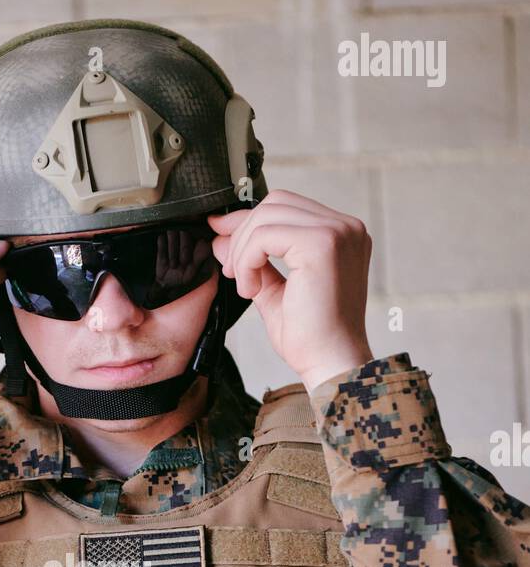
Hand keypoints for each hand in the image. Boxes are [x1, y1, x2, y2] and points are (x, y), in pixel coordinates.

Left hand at [207, 191, 373, 391]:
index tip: (220, 234)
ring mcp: (337, 232)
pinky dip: (248, 260)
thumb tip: (221, 238)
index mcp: (341, 236)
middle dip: (242, 234)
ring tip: (246, 287)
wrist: (330, 363)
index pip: (286, 207)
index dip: (248, 220)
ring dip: (243, 251)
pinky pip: (265, 235)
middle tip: (233, 272)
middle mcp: (345, 227)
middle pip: (275, 203)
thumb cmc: (311, 337)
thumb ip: (252, 261)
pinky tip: (251, 289)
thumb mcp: (274, 291)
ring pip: (266, 216)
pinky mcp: (321, 244)